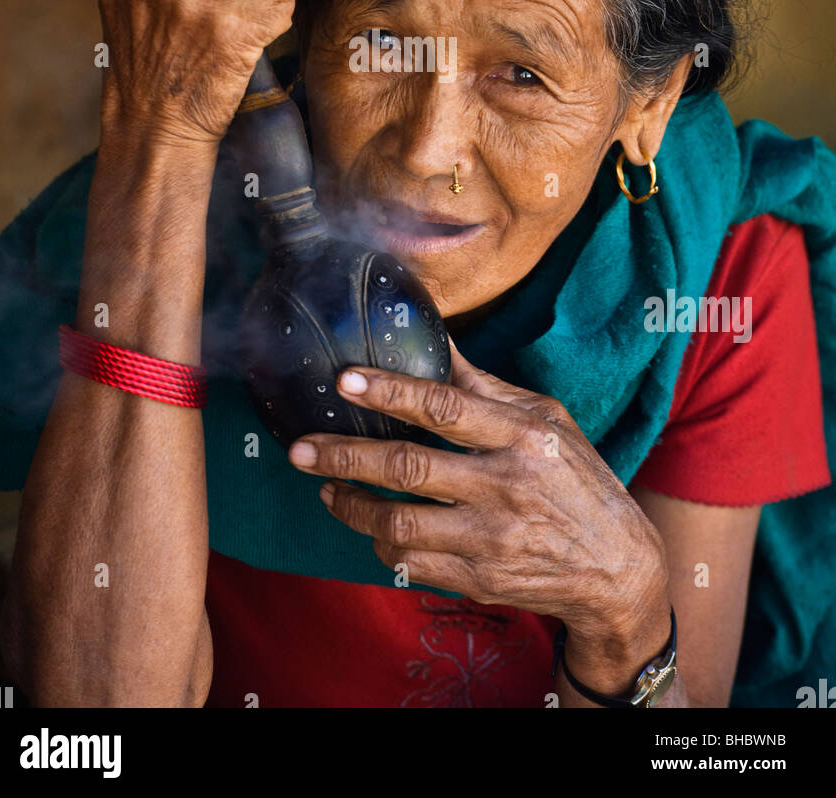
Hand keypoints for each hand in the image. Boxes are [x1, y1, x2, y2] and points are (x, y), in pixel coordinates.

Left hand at [288, 339, 669, 648]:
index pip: (445, 407)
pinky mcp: (480, 581)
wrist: (619, 569)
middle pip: (409, 469)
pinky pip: (410, 564)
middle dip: (344, 457)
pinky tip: (371, 527)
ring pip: (399, 525)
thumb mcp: (547, 421)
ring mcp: (492, 540)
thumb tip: (436, 338)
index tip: (344, 379)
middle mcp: (508, 487)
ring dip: (350, 506)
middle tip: (299, 448)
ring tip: (326, 488)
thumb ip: (486, 388)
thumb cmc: (577, 479)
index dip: (390, 391)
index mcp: (524, 436)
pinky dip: (382, 545)